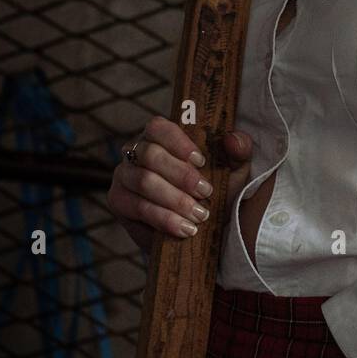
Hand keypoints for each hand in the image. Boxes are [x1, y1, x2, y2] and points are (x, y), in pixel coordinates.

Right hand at [107, 115, 254, 252]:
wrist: (198, 230)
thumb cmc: (212, 192)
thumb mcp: (232, 172)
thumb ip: (238, 151)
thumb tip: (232, 138)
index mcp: (159, 137)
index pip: (158, 128)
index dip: (178, 143)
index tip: (202, 162)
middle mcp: (135, 152)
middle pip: (150, 155)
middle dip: (181, 175)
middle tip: (206, 193)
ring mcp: (124, 176)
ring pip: (144, 181)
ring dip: (174, 200)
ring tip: (199, 216)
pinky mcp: (118, 201)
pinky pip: (138, 208)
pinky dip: (164, 219)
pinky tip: (184, 229)